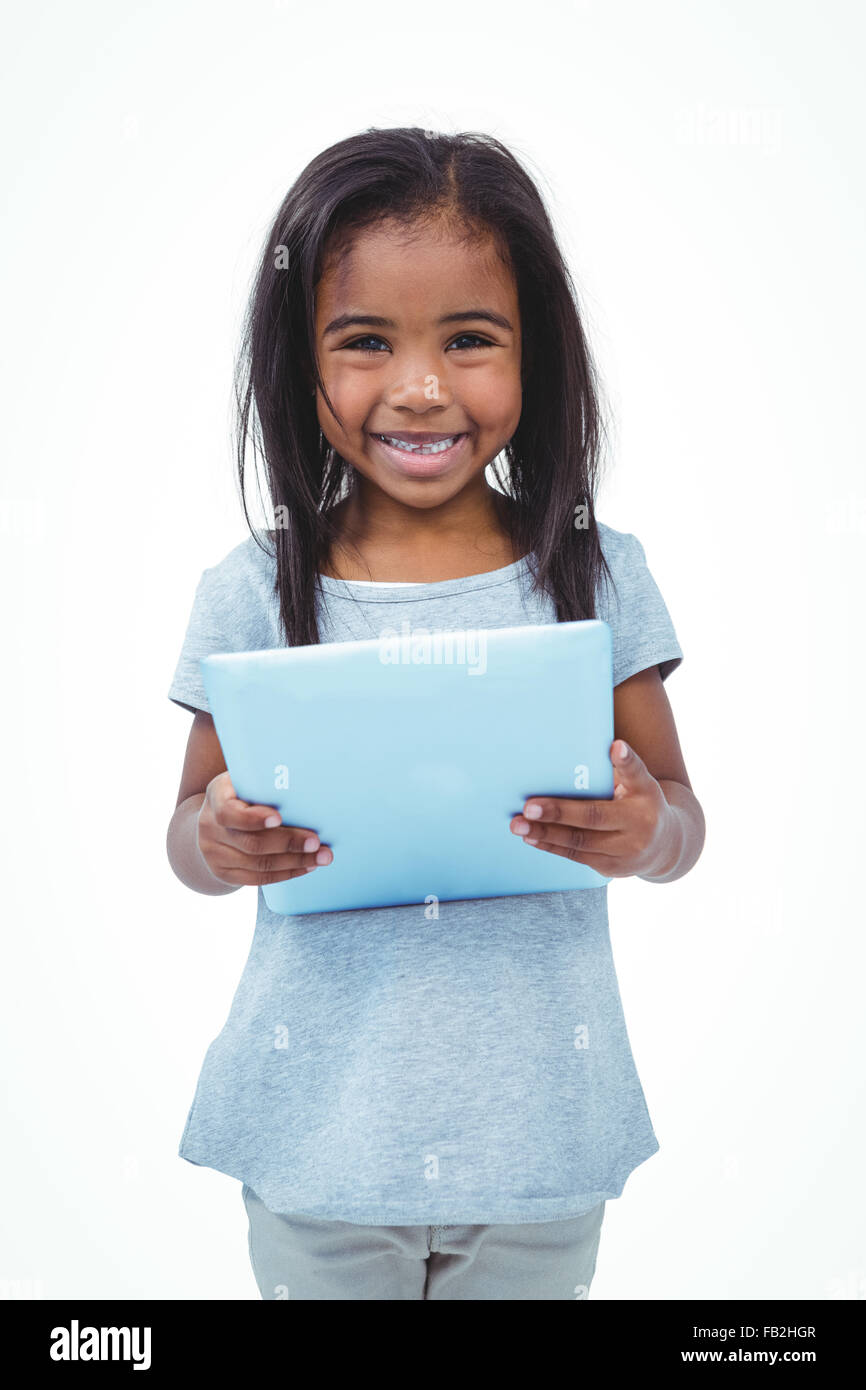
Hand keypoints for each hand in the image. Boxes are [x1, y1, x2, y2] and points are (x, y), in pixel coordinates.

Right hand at [196, 771, 332, 886]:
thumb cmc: (243, 793)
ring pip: (258, 864)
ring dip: (295, 861)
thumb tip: (306, 780)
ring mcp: (213, 853)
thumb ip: (266, 781)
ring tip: (321, 856)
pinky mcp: (223, 873)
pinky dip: (286, 873)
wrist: (215, 821)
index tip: (279, 818)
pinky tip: (306, 866)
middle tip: (316, 842)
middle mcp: (209, 826)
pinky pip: (257, 879)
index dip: (253, 818)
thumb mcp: (246, 780)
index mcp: (216, 796)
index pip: (228, 811)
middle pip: (251, 842)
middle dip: (288, 843)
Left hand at [509, 740, 679, 879]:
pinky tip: (532, 837)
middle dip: (552, 819)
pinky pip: (575, 857)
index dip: (568, 807)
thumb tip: (614, 746)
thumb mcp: (645, 783)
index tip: (540, 800)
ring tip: (518, 825)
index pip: (597, 810)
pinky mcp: (607, 869)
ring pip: (576, 847)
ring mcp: (618, 859)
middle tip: (524, 809)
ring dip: (544, 835)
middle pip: (583, 830)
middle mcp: (630, 841)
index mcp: (638, 816)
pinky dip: (552, 846)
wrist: (668, 845)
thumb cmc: (647, 803)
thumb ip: (629, 765)